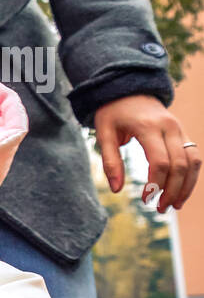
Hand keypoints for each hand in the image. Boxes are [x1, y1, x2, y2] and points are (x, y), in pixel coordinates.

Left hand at [94, 94, 201, 211]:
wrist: (129, 89)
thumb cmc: (112, 112)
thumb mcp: (103, 133)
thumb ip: (110, 161)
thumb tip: (117, 190)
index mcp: (148, 127)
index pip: (160, 162)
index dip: (155, 184)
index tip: (145, 199)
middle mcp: (169, 128)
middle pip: (180, 165)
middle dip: (172, 190)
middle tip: (161, 209)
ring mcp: (179, 129)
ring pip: (193, 161)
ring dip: (187, 186)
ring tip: (174, 205)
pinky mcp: (182, 133)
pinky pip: (194, 156)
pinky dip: (191, 175)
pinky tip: (181, 191)